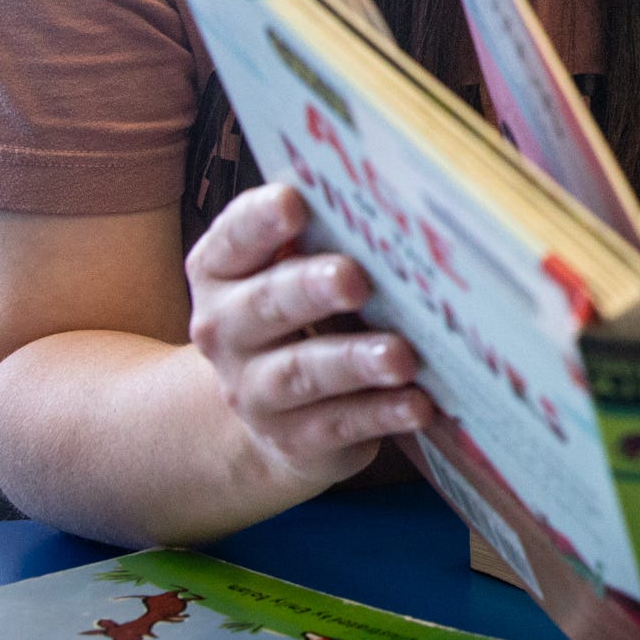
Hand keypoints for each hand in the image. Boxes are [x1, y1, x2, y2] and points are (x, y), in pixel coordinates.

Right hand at [185, 183, 433, 493]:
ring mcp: (253, 390)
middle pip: (265, 303)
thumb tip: (396, 203)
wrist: (274, 414)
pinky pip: (338, 424)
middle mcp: (225, 330)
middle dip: (309, 289)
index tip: (293, 201)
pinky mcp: (293, 438)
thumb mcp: (297, 273)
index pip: (233, 239)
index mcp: (221, 273)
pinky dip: (380, 414)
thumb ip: (327, 238)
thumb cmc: (300, 316)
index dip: (259, 221)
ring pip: (301, 372)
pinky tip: (417, 403)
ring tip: (399, 355)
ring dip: (353, 361)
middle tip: (353, 278)